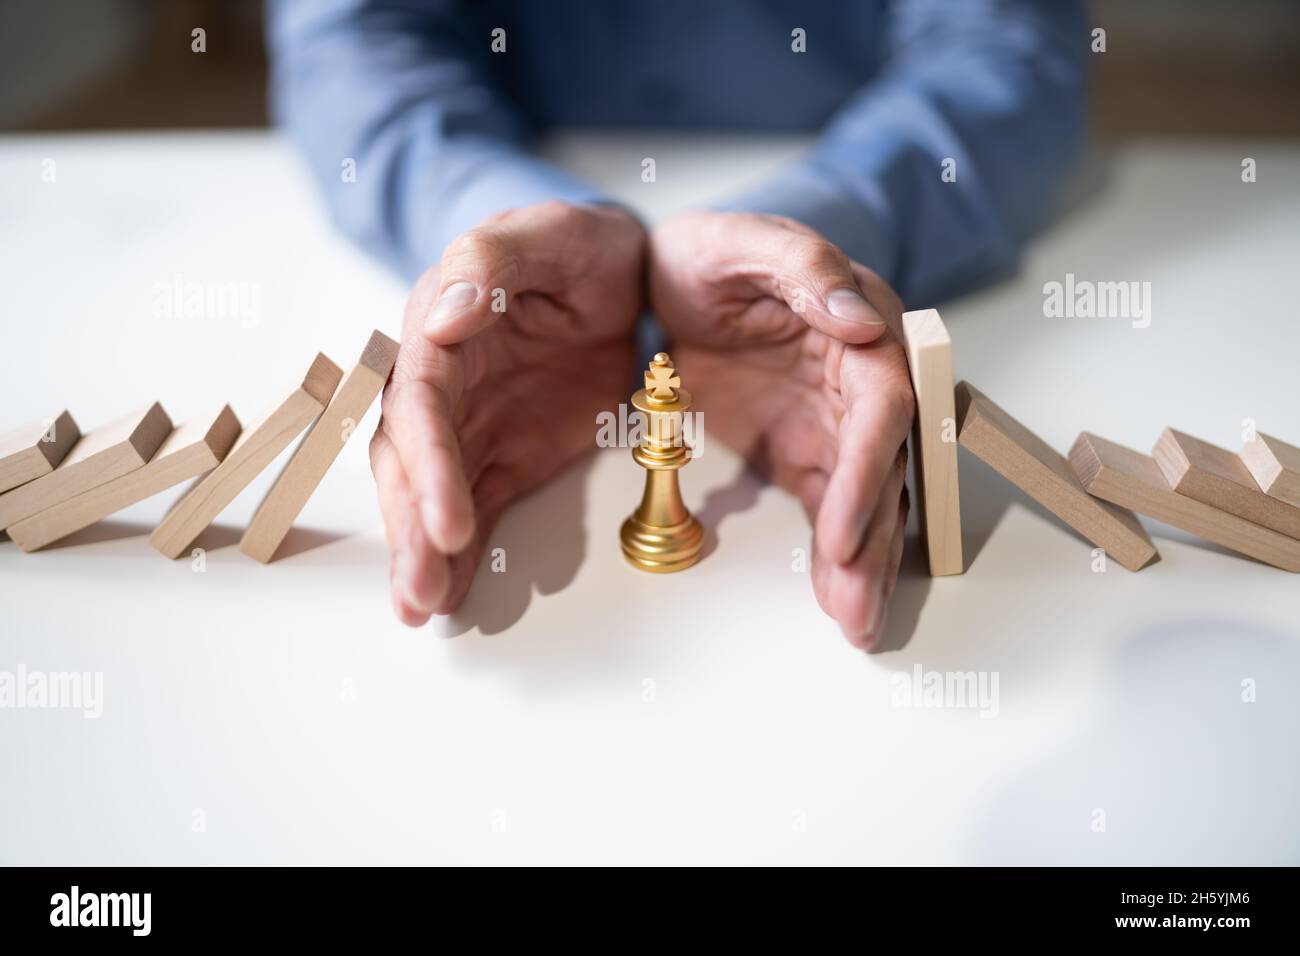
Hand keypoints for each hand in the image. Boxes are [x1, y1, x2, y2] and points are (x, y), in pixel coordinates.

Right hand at [372, 201, 643, 624]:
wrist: (626, 274)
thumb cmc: (579, 246)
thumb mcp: (547, 233)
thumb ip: (491, 262)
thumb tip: (439, 320)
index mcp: (442, 328)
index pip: (420, 401)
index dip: (427, 463)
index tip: (444, 521)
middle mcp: (444, 383)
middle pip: (410, 461)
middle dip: (412, 527)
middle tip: (420, 591)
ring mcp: (474, 425)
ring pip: (433, 494)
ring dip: (423, 552)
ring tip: (422, 609)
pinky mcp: (506, 454)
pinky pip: (478, 506)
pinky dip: (463, 553)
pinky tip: (449, 598)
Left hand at [648, 211, 913, 648]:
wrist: (665, 276)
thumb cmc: (708, 251)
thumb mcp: (742, 242)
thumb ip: (803, 269)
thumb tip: (862, 321)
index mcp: (858, 324)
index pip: (882, 405)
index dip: (869, 471)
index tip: (845, 532)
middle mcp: (861, 379)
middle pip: (886, 466)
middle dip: (876, 542)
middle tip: (860, 610)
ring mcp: (833, 420)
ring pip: (866, 498)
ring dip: (863, 563)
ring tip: (858, 625)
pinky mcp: (804, 449)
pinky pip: (828, 506)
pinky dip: (834, 553)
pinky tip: (837, 597)